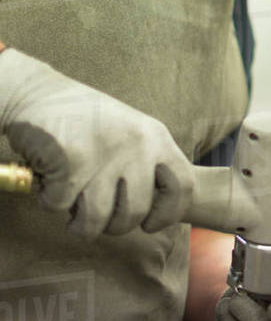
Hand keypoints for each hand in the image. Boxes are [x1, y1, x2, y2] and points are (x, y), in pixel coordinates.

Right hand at [0, 48, 194, 237]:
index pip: (183, 187)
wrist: (37, 93)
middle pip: (136, 211)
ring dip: (80, 223)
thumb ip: (147, 166)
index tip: (149, 224)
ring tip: (72, 209)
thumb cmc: (85, 122)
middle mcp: (138, 144)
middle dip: (114, 226)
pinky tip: (49, 182)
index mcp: (157, 137)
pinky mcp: (71, 160)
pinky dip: (50, 201)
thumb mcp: (131, 134)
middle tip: (97, 219)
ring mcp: (106, 152)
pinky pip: (61, 205)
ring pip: (97, 217)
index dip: (168, 214)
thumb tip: (154, 216)